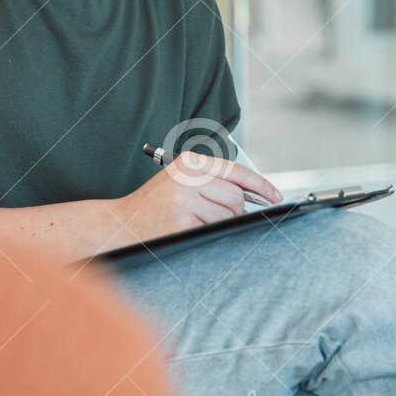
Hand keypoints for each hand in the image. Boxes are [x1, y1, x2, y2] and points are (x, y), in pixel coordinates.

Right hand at [120, 153, 281, 237]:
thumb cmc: (154, 205)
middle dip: (236, 211)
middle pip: (236, 196)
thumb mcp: (181, 181)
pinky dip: (206, 233)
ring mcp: (184, 199)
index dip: (260, 185)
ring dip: (220, 224)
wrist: (120, 224)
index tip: (275, 196)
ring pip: (227, 215)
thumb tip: (253, 196)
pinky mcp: (182, 221)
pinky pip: (213, 229)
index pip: (236, 171)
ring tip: (196, 222)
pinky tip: (188, 229)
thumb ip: (212, 182)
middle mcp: (187, 177)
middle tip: (217, 216)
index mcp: (189, 162)